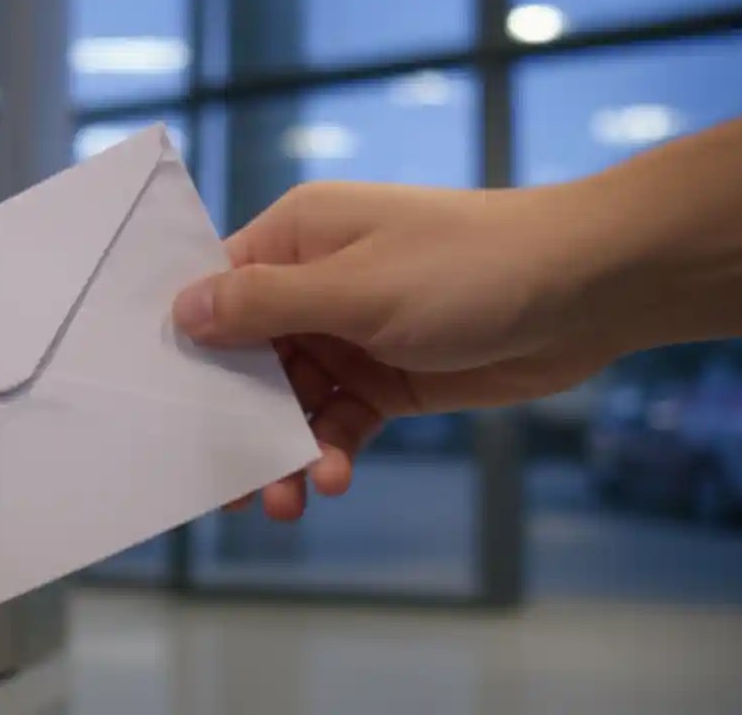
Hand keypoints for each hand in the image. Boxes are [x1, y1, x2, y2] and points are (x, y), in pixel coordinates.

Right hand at [172, 181, 623, 520]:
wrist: (586, 290)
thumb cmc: (468, 268)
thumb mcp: (356, 289)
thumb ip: (266, 305)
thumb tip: (182, 311)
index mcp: (297, 238)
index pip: (217, 289)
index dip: (187, 345)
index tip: (155, 403)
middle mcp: (315, 284)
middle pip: (249, 358)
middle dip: (237, 420)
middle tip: (220, 486)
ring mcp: (352, 334)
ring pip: (294, 401)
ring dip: (285, 449)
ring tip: (282, 503)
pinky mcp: (388, 377)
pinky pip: (341, 420)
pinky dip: (333, 451)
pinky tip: (335, 478)